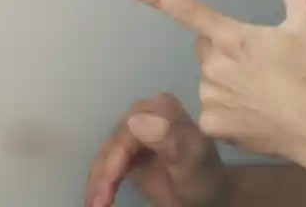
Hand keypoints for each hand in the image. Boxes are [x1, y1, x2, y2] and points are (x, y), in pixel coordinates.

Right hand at [85, 93, 230, 206]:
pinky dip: (99, 184)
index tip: (109, 185)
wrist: (211, 195)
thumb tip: (136, 120)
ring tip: (94, 206)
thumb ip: (170, 141)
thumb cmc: (205, 180)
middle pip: (113, 144)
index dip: (115, 158)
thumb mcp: (192, 162)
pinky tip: (95, 201)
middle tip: (97, 204)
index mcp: (162, 108)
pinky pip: (107, 165)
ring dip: (97, 183)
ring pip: (105, 157)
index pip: (127, 131)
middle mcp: (145, 113)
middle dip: (103, 176)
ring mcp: (134, 131)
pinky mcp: (127, 149)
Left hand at [131, 0, 305, 167]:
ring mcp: (211, 97)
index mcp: (233, 37)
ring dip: (227, 81)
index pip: (190, 11)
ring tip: (263, 92)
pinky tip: (255, 114)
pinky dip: (228, 111)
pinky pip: (211, 110)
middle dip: (225, 50)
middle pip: (207, 48)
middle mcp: (215, 66)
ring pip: (210, 80)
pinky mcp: (212, 125)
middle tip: (261, 62)